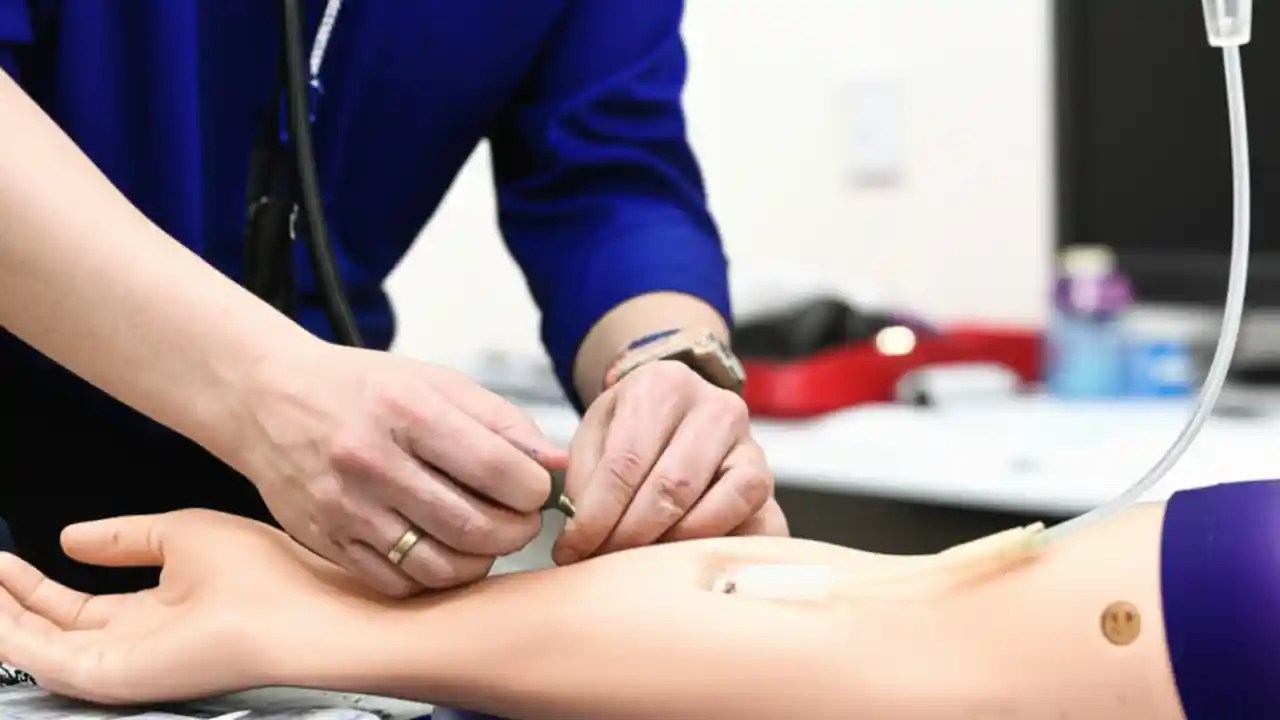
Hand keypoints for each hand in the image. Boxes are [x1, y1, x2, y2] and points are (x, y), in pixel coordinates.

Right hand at [0, 511, 377, 703]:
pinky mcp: (114, 676)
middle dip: (9, 601)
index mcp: (153, 611)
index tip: (2, 559)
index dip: (33, 585)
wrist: (306, 610)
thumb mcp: (183, 535)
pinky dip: (8, 632)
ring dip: (1, 615)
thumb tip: (70, 538)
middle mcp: (132, 642)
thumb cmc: (268, 573)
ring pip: (37, 646)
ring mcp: (121, 663)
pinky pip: (41, 659)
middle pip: (49, 628)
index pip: (76, 606)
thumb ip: (124, 539)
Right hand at [235, 343, 566, 596]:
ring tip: (487, 538)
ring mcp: (345, 507)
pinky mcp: (327, 541)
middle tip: (522, 520)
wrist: (269, 399)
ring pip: (438, 565)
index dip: (533, 489)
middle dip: (517, 531)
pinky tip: (444, 550)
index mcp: (405, 410)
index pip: (495, 468)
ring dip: (481, 561)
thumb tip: (555, 462)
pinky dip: (434, 577)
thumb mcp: (436, 382)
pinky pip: (398, 583)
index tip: (538, 489)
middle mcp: (371, 461)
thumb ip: (501, 421)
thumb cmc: (361, 389)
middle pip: (472, 524)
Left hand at [554, 361, 787, 564]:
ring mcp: (747, 441)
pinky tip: (679, 554)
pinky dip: (710, 543)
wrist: (678, 415)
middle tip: (602, 559)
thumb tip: (581, 536)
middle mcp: (713, 406)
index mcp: (661, 385)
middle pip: (670, 488)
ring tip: (636, 560)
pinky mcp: (763, 477)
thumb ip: (584, 480)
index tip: (573, 547)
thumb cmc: (632, 429)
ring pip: (713, 506)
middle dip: (630, 535)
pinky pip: (748, 519)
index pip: (625, 462)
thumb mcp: (596, 437)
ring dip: (669, 545)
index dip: (596, 515)